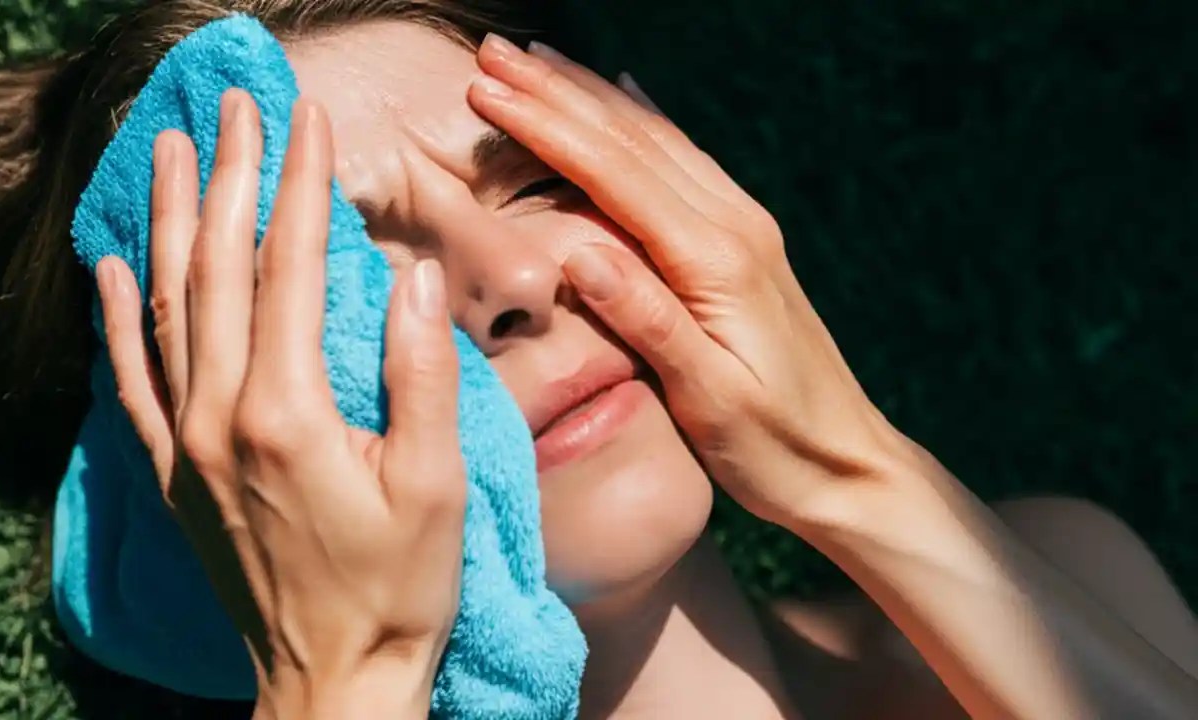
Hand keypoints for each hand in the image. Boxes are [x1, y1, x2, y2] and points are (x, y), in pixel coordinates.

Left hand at [95, 90, 464, 718]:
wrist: (334, 681)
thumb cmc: (399, 587)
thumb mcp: (436, 483)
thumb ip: (420, 374)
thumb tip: (411, 276)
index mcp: (290, 411)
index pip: (292, 267)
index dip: (303, 186)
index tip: (311, 121)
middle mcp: (223, 416)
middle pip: (221, 270)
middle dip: (232, 178)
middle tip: (237, 107)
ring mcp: (188, 445)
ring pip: (168, 309)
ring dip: (173, 223)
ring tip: (174, 153)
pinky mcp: (176, 472)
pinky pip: (131, 379)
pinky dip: (120, 317)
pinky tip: (115, 268)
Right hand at [468, 36, 916, 529]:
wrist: (848, 464)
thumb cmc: (773, 445)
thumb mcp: (708, 398)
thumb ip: (648, 322)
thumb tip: (581, 254)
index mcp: (714, 261)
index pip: (613, 174)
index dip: (546, 126)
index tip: (487, 90)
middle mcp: (733, 227)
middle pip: (632, 138)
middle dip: (557, 90)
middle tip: (491, 51)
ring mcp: (744, 228)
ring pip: (657, 138)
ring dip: (592, 94)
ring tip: (537, 59)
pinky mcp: (747, 243)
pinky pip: (686, 161)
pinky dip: (644, 120)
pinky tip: (626, 93)